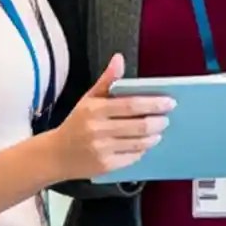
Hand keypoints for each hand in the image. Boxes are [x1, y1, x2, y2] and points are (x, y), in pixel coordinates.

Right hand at [51, 53, 173, 180]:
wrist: (56, 155)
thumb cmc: (76, 123)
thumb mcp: (88, 99)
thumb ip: (107, 80)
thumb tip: (119, 59)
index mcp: (94, 110)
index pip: (130, 105)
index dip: (153, 104)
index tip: (169, 102)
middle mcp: (97, 130)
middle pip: (139, 125)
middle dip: (158, 121)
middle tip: (166, 118)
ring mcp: (101, 150)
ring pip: (138, 143)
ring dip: (153, 136)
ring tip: (158, 131)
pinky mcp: (105, 166)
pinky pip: (132, 157)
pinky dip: (142, 150)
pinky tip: (143, 144)